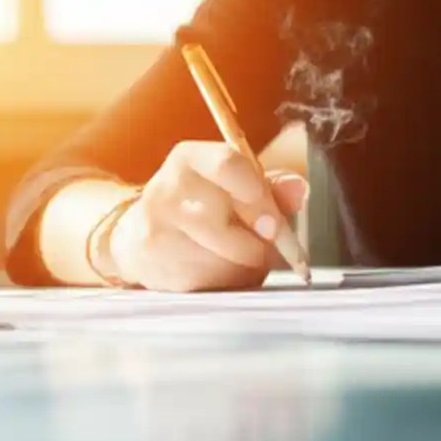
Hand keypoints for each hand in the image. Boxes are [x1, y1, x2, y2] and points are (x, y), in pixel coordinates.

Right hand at [107, 141, 307, 291]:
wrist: (140, 237)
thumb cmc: (201, 206)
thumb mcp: (234, 187)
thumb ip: (271, 188)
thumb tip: (299, 188)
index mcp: (189, 159)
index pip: (226, 165)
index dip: (258, 196)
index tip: (274, 223)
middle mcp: (166, 189)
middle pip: (223, 219)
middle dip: (255, 242)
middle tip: (265, 246)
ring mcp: (156, 229)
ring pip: (219, 256)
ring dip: (242, 264)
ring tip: (241, 258)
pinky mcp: (155, 266)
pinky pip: (207, 280)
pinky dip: (224, 281)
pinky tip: (217, 269)